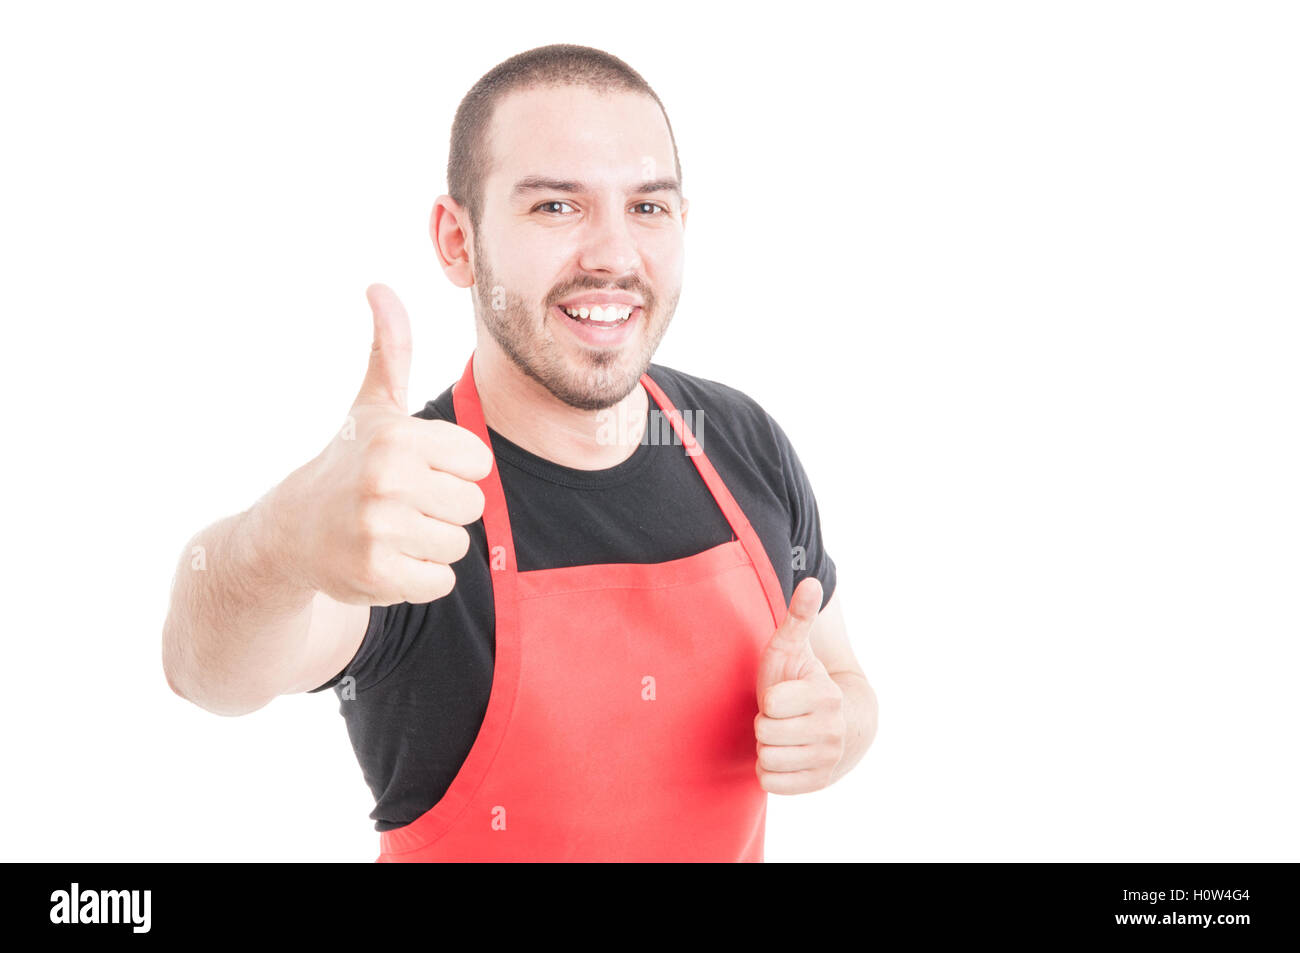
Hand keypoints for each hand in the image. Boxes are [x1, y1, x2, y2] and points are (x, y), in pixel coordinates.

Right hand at [278, 283, 493, 605]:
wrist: (290, 533)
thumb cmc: (347, 463)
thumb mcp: (372, 406)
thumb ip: (391, 350)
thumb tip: (379, 287)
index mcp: (399, 436)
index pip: (478, 462)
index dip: (453, 469)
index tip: (416, 469)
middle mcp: (388, 479)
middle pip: (472, 506)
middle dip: (443, 510)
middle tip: (400, 504)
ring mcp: (379, 528)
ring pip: (457, 545)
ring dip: (430, 544)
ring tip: (391, 530)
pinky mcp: (375, 574)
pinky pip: (439, 581)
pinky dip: (418, 577)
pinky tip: (385, 559)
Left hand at [754, 577, 845, 793]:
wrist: (838, 724)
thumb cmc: (801, 681)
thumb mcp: (794, 648)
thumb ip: (799, 617)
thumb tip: (810, 582)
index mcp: (825, 696)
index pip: (770, 704)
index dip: (768, 699)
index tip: (782, 696)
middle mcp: (831, 730)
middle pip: (765, 733)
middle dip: (765, 724)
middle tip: (780, 717)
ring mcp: (827, 759)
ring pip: (766, 759)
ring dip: (766, 747)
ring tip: (782, 734)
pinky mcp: (817, 783)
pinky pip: (771, 783)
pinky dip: (770, 771)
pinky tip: (784, 755)